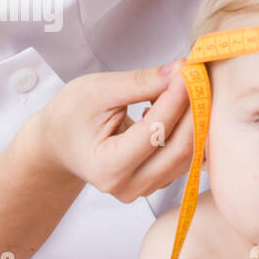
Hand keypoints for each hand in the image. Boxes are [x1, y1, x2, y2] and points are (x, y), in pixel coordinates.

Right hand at [33, 62, 193, 201]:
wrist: (58, 142)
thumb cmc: (70, 115)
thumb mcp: (97, 91)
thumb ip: (140, 82)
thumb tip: (181, 69)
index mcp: (108, 167)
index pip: (156, 132)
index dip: (176, 99)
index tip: (189, 70)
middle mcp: (129, 186)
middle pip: (180, 148)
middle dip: (195, 109)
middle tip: (200, 74)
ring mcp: (144, 189)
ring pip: (188, 154)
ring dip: (195, 118)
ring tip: (189, 86)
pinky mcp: (156, 182)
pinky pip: (184, 157)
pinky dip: (188, 129)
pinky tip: (178, 106)